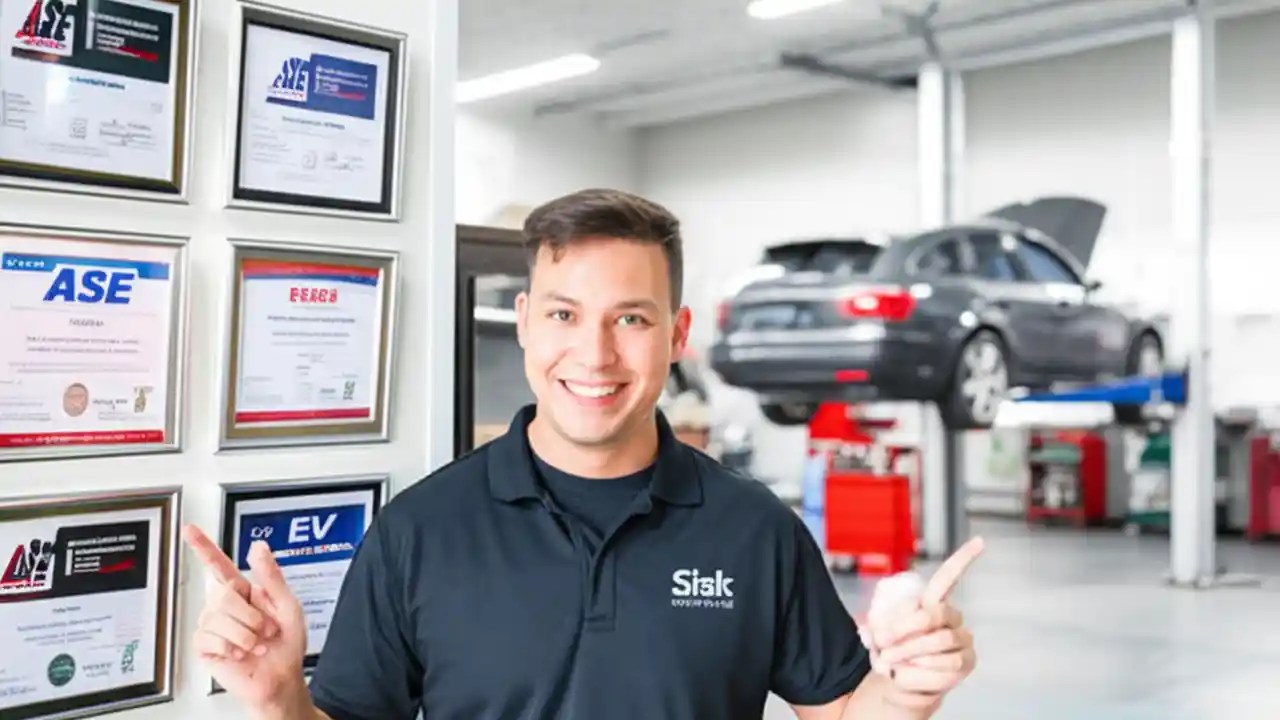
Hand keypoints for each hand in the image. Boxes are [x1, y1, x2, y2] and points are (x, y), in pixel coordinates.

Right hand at [184, 524, 309, 715]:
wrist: (281, 677)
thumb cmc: (287, 644)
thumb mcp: (288, 606)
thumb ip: (271, 577)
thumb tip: (258, 547)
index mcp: (245, 592)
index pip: (220, 565)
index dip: (204, 546)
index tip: (190, 529)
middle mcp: (226, 606)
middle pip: (223, 593)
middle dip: (250, 615)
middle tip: (265, 630)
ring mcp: (214, 625)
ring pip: (217, 615)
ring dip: (246, 634)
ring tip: (256, 644)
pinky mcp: (206, 646)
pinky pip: (210, 637)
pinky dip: (231, 646)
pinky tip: (239, 653)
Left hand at [864, 537, 983, 712]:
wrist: (901, 682)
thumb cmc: (891, 652)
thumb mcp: (875, 636)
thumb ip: (873, 627)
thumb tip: (870, 630)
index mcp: (931, 602)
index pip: (949, 576)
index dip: (964, 558)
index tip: (981, 541)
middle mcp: (952, 616)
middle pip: (930, 615)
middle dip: (901, 629)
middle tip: (881, 642)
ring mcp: (962, 639)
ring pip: (937, 641)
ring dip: (907, 652)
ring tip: (889, 660)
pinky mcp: (967, 661)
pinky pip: (945, 665)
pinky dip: (919, 670)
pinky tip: (907, 672)